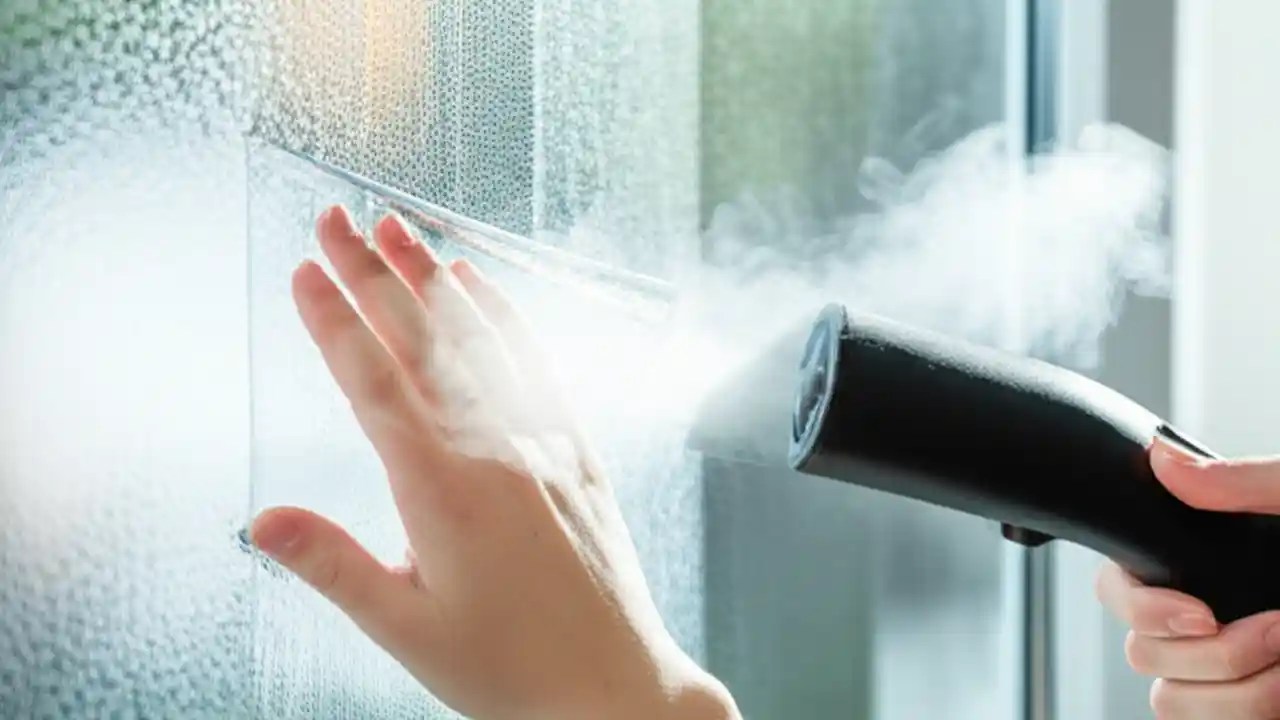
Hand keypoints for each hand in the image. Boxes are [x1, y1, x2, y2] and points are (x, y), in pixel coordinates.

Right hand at [248, 205, 739, 719]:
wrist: (614, 686)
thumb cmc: (510, 667)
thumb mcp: (406, 627)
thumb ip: (332, 565)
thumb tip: (261, 520)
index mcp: (441, 491)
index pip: (373, 384)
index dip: (333, 321)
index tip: (303, 270)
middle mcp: (495, 450)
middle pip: (422, 342)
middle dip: (372, 273)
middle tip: (335, 216)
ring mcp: (543, 441)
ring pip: (480, 339)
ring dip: (434, 278)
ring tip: (398, 226)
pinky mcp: (578, 448)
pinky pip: (537, 363)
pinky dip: (504, 315)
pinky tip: (480, 284)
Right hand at [1097, 436, 1279, 718]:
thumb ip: (1242, 481)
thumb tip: (1161, 456)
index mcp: (1208, 562)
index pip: (1119, 586)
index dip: (1144, 607)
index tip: (1203, 613)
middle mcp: (1207, 617)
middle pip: (1142, 653)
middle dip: (1213, 653)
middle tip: (1279, 629)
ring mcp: (1227, 673)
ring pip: (1170, 702)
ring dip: (1239, 692)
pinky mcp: (1247, 707)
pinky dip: (1251, 712)